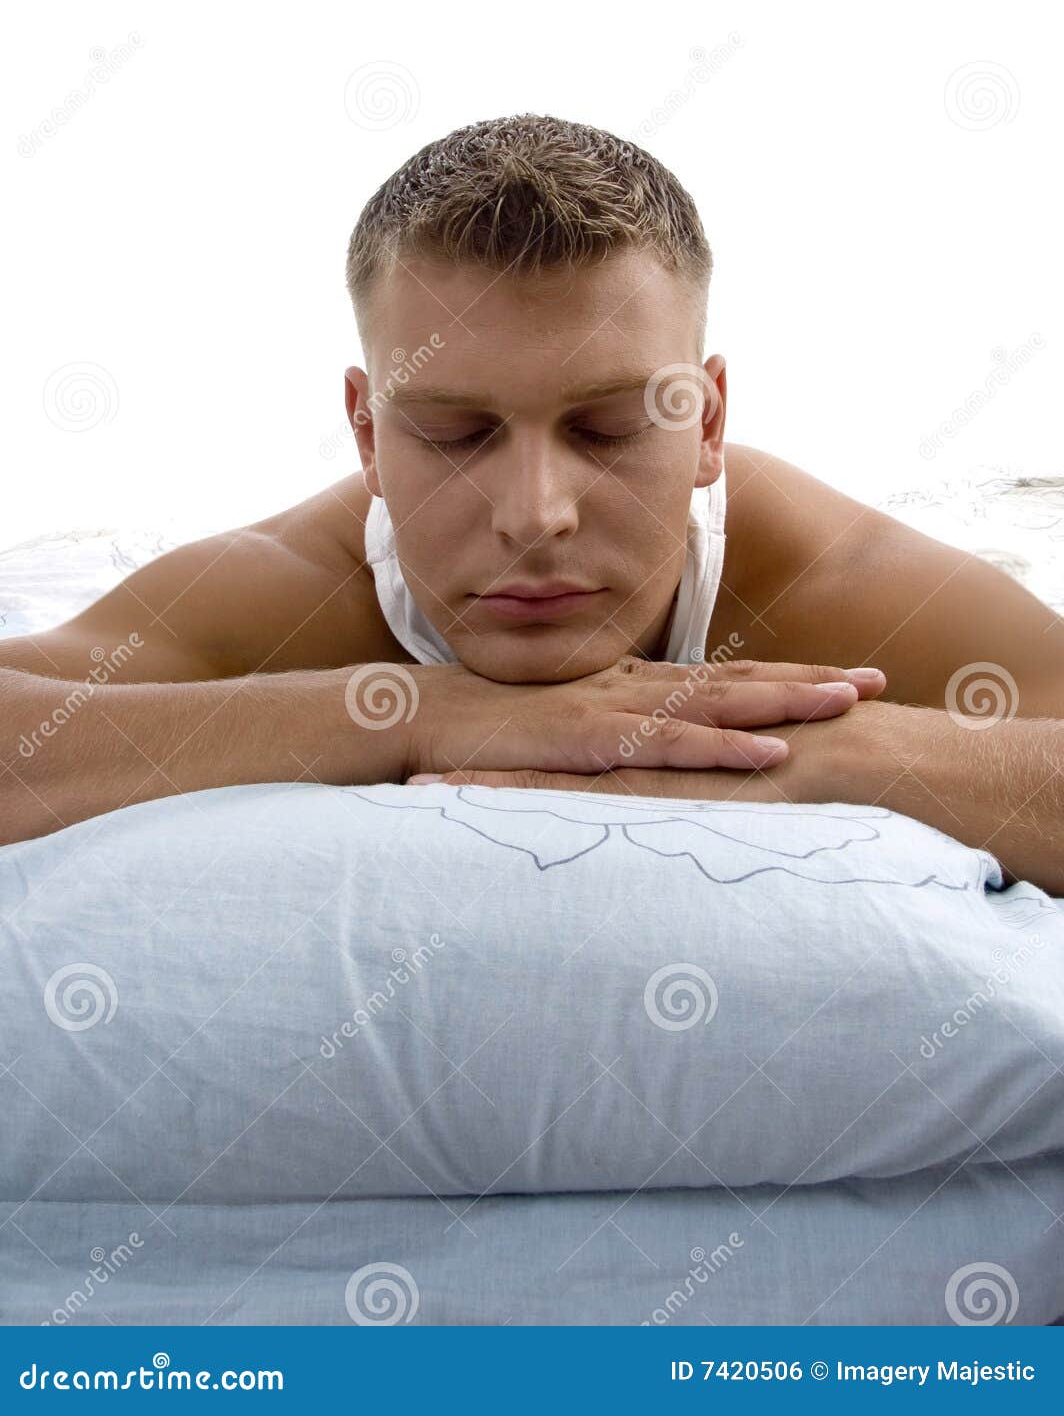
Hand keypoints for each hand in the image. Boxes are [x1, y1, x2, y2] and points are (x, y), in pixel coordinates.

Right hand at [406, 695, 897, 799]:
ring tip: (848, 705)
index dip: (785, 676)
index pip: (722, 677)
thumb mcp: (562, 730)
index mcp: (631, 684)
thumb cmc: (490, 729)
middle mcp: (635, 686)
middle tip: (879, 682)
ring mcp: (618, 708)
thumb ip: (606, 736)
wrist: (426, 718)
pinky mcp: (595, 739)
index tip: (842, 679)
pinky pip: (673, 744)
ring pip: (719, 703)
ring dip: (787, 701)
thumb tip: (645, 754)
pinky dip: (727, 747)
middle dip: (811, 679)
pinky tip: (771, 753)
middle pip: (739, 679)